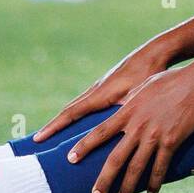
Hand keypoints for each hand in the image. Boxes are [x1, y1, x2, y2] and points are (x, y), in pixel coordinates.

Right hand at [33, 42, 171, 143]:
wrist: (156, 52)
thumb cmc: (150, 74)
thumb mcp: (138, 96)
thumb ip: (126, 113)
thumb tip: (117, 133)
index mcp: (100, 94)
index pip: (71, 113)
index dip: (54, 127)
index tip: (38, 138)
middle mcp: (96, 89)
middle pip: (69, 110)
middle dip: (53, 126)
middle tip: (37, 140)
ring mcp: (101, 86)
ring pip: (77, 105)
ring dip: (64, 120)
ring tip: (53, 135)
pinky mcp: (108, 85)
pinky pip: (87, 102)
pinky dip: (77, 113)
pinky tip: (80, 123)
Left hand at [67, 68, 193, 192]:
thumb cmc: (172, 81)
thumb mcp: (144, 87)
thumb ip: (131, 100)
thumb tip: (124, 105)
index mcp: (127, 112)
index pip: (99, 133)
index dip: (83, 147)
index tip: (70, 160)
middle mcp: (137, 126)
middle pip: (115, 159)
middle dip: (104, 180)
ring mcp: (154, 136)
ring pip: (136, 168)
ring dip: (128, 187)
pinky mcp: (171, 142)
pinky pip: (160, 168)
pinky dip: (154, 182)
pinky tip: (151, 192)